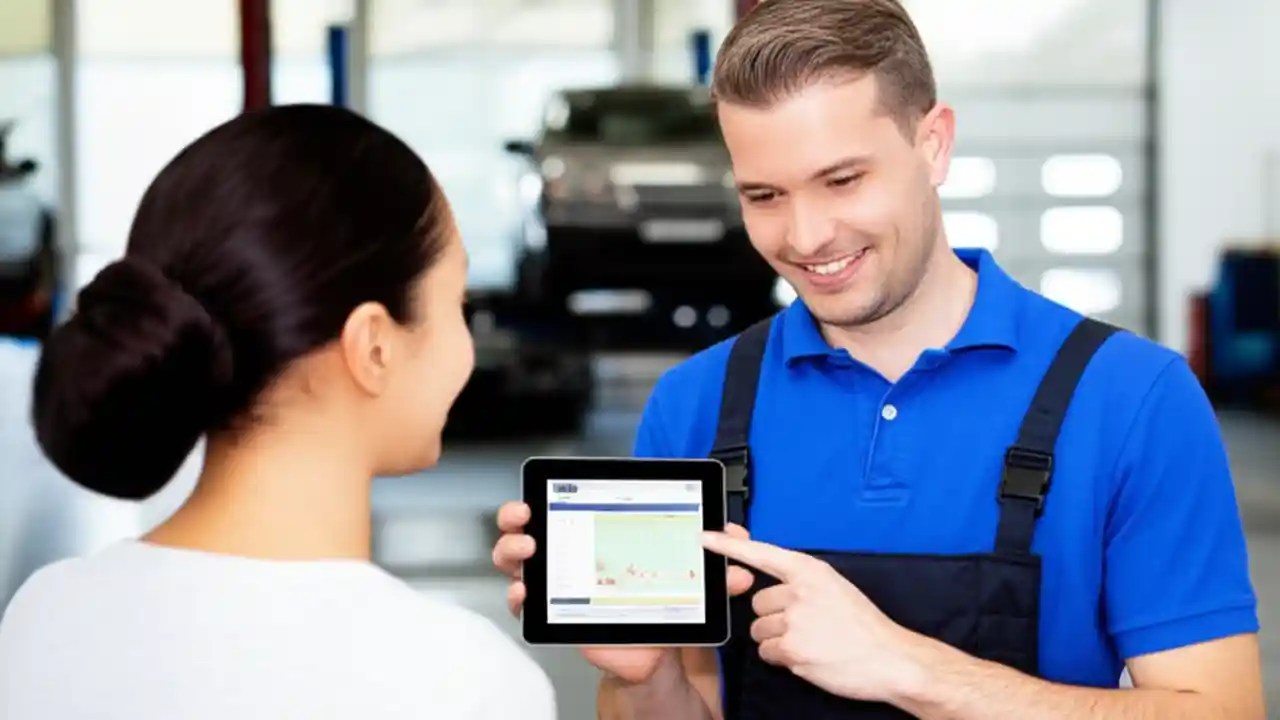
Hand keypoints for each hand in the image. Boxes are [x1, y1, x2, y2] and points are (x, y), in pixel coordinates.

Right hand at [492, 501, 754, 683]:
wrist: (655, 650)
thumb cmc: (660, 601)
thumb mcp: (685, 574)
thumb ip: (711, 556)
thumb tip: (735, 535)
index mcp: (594, 534)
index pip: (563, 506)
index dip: (544, 494)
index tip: (543, 490)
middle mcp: (568, 555)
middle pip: (526, 528)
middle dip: (516, 518)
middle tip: (525, 516)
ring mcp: (557, 585)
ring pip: (517, 563)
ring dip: (513, 551)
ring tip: (528, 549)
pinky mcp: (557, 615)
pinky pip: (528, 607)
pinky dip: (520, 598)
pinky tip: (526, 593)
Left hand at [700, 531, 925, 703]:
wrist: (889, 659)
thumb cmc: (862, 625)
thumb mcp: (832, 587)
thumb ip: (797, 579)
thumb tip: (758, 570)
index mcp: (810, 570)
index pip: (761, 553)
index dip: (729, 545)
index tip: (704, 537)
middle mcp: (799, 591)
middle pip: (757, 603)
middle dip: (773, 617)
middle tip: (804, 625)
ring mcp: (795, 620)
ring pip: (759, 630)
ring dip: (777, 639)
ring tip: (810, 641)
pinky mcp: (792, 649)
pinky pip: (767, 652)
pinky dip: (782, 658)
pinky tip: (808, 655)